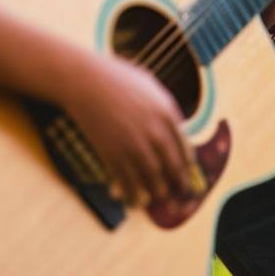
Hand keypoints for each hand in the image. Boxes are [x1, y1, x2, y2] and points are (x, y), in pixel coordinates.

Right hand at [65, 51, 194, 207]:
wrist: (87, 81)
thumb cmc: (118, 78)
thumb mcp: (150, 86)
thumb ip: (164, 107)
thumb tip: (175, 127)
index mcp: (166, 111)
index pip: (184, 146)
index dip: (187, 163)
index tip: (187, 170)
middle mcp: (153, 131)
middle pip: (171, 165)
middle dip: (178, 182)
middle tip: (180, 191)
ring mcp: (132, 144)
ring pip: (151, 177)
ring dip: (157, 190)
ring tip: (159, 195)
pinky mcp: (112, 153)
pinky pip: (127, 180)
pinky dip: (132, 192)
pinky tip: (134, 197)